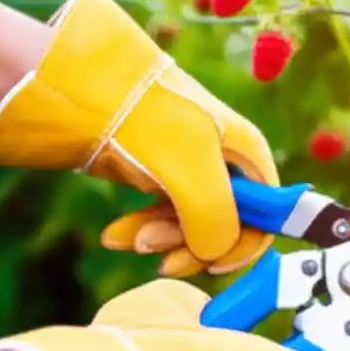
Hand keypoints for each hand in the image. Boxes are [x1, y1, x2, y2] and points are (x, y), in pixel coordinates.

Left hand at [0, 0, 277, 276]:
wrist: (82, 86)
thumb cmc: (146, 121)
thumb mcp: (192, 172)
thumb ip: (216, 223)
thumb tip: (212, 253)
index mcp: (247, 157)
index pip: (267, 218)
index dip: (242, 247)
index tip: (209, 264)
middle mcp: (226, 165)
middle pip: (226, 228)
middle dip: (190, 246)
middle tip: (152, 251)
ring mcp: (191, 170)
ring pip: (189, 226)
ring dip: (159, 241)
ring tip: (122, 240)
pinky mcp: (160, 174)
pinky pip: (161, 216)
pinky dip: (141, 230)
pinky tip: (112, 236)